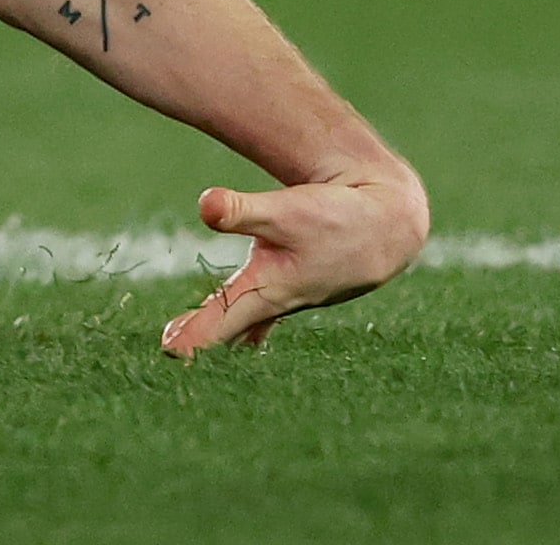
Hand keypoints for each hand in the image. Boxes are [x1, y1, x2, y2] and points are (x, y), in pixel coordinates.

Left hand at [160, 168, 428, 358]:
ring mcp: (295, 294)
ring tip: (186, 337)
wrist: (392, 221)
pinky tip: (249, 337)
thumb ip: (243, 210)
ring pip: (251, 318)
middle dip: (202, 337)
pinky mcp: (305, 283)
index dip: (195, 337)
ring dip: (222, 329)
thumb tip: (203, 205)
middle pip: (231, 323)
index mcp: (270, 289)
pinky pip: (271, 310)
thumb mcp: (287, 210)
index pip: (222, 319)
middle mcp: (281, 299)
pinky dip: (252, 321)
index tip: (167, 353)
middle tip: (168, 349)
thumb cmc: (339, 218)